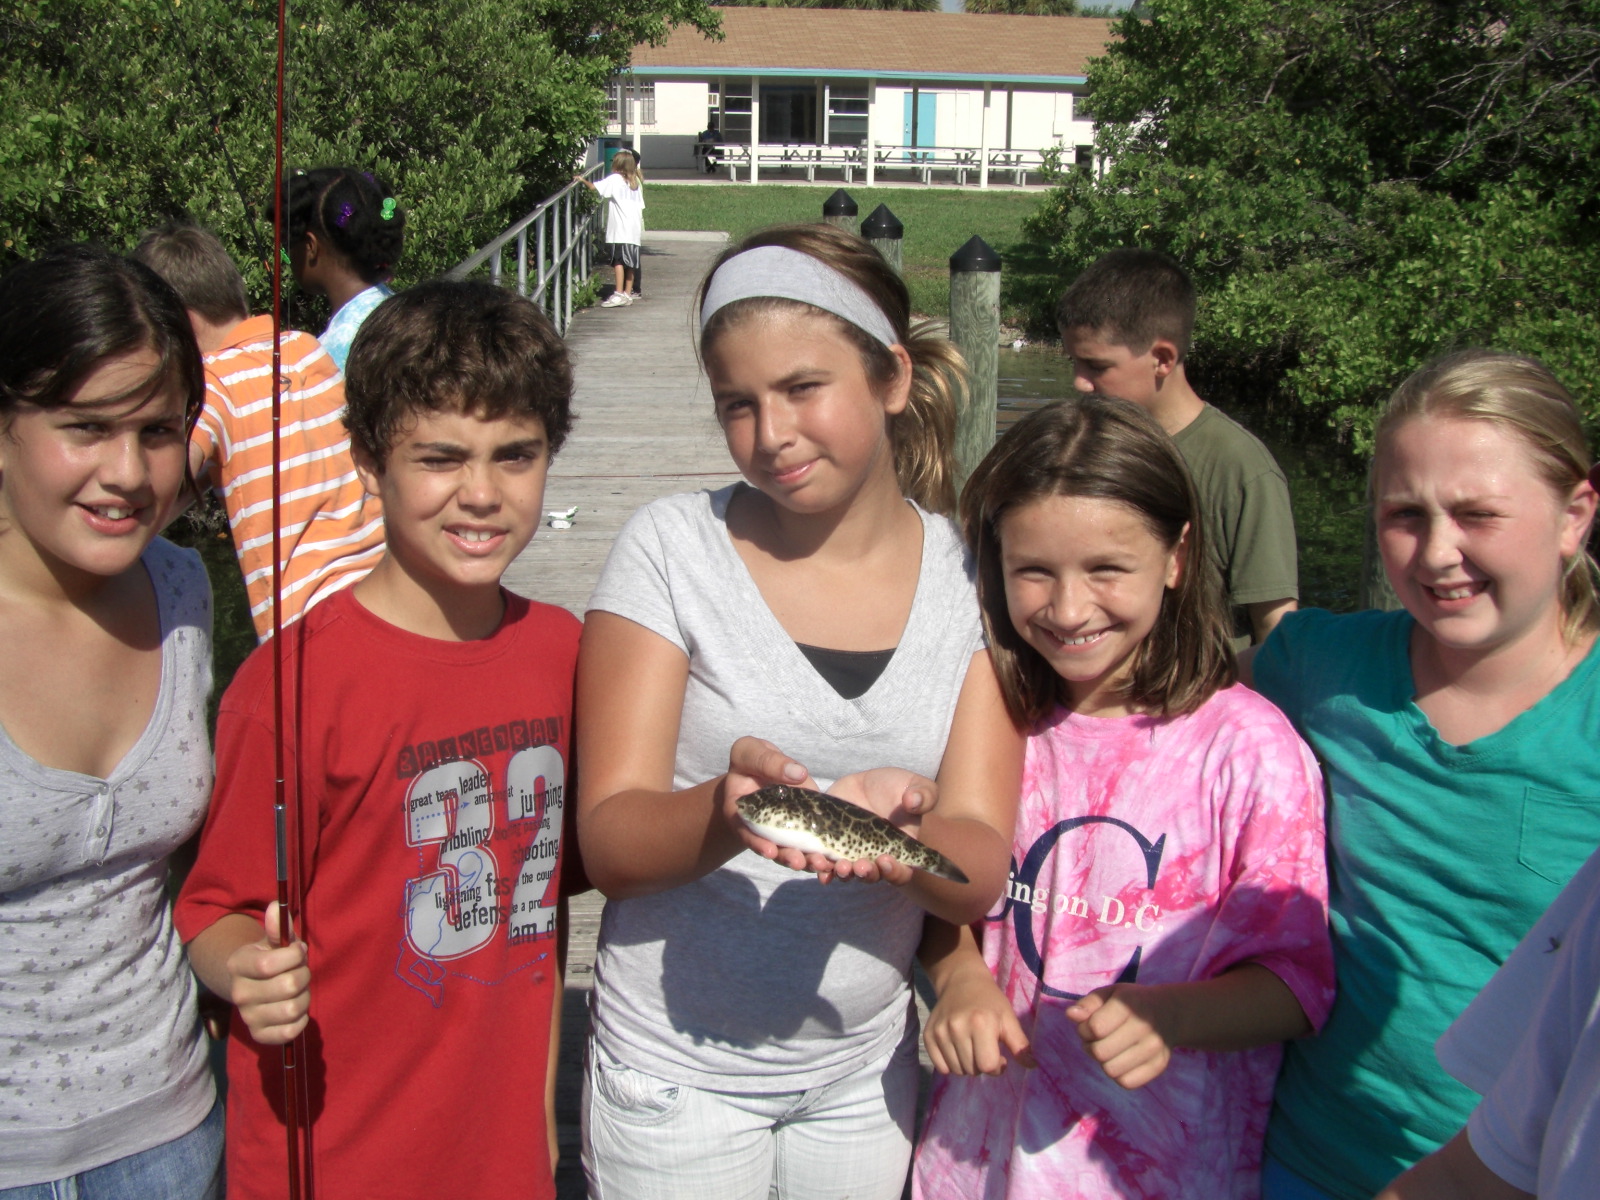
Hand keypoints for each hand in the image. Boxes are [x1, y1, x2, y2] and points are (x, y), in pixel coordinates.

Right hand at [223, 901, 310, 1045]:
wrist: (255, 986)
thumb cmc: (271, 958)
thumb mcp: (274, 941)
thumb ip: (277, 927)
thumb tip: (274, 906)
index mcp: (238, 965)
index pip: (268, 965)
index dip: (293, 957)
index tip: (297, 952)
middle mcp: (239, 993)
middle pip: (288, 986)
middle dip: (304, 975)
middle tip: (300, 972)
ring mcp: (248, 1016)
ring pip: (293, 1009)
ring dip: (305, 997)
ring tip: (299, 990)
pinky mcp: (259, 1035)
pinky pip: (290, 1031)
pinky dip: (301, 1020)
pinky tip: (296, 1009)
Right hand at [719, 736, 821, 873]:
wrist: (763, 767)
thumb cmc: (751, 758)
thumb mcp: (750, 752)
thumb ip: (769, 762)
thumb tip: (798, 773)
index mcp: (741, 813)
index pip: (746, 832)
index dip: (757, 843)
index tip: (771, 851)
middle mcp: (761, 828)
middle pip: (772, 848)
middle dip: (786, 857)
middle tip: (799, 862)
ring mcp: (783, 829)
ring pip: (793, 850)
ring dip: (807, 859)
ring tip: (821, 864)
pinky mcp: (803, 825)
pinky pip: (811, 840)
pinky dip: (822, 849)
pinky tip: (835, 856)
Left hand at [818, 768, 937, 883]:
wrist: (868, 786)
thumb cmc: (899, 789)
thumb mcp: (915, 786)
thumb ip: (923, 794)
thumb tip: (914, 801)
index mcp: (901, 852)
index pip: (901, 873)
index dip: (894, 872)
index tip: (885, 859)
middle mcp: (876, 860)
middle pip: (871, 877)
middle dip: (864, 874)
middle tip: (859, 865)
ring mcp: (852, 855)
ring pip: (846, 873)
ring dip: (840, 872)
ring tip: (836, 864)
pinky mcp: (831, 846)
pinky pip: (825, 863)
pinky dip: (820, 867)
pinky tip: (816, 863)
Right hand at [925, 962, 1034, 1075]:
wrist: (961, 981)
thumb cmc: (989, 1000)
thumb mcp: (1008, 1018)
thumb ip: (1020, 1044)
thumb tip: (1032, 1066)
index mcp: (981, 1023)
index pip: (988, 1065)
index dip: (998, 1066)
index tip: (1000, 1055)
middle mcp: (957, 1028)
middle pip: (972, 1070)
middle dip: (982, 1065)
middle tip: (984, 1048)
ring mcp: (940, 1032)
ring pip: (957, 1070)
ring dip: (967, 1065)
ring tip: (971, 1048)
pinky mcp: (928, 1035)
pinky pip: (940, 1067)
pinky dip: (950, 1064)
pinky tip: (957, 1049)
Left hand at [1067, 983, 1179, 1088]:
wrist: (1169, 1013)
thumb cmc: (1130, 1002)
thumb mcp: (1109, 994)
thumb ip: (1088, 1004)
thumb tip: (1071, 1015)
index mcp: (1129, 1005)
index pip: (1094, 1028)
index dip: (1084, 1029)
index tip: (1089, 1025)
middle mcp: (1144, 1026)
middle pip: (1100, 1052)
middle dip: (1090, 1046)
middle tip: (1097, 1039)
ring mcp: (1154, 1048)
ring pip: (1111, 1070)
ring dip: (1103, 1061)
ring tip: (1109, 1048)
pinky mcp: (1159, 1065)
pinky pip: (1126, 1082)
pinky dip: (1118, 1073)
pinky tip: (1121, 1059)